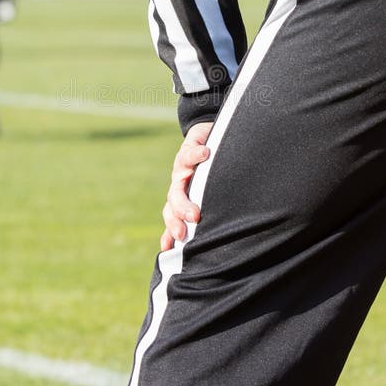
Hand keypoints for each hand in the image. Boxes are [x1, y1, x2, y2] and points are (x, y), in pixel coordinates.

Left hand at [161, 121, 213, 251]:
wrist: (211, 137)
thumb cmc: (214, 171)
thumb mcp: (210, 192)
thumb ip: (209, 212)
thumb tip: (215, 241)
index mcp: (182, 197)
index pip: (172, 216)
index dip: (170, 231)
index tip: (170, 248)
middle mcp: (180, 184)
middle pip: (173, 202)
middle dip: (180, 214)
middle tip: (192, 222)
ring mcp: (182, 167)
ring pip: (178, 182)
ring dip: (184, 196)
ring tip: (194, 209)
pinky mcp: (189, 147)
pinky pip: (189, 152)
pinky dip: (196, 154)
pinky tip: (206, 154)